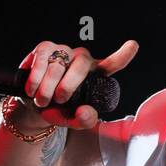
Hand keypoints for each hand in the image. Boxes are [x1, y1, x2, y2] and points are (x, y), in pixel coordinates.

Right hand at [18, 39, 137, 129]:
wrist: (33, 104)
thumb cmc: (59, 110)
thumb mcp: (73, 121)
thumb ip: (84, 120)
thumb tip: (85, 112)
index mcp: (95, 75)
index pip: (112, 64)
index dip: (123, 54)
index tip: (133, 45)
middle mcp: (82, 59)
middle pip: (80, 67)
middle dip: (67, 87)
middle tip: (58, 100)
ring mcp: (64, 51)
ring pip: (57, 67)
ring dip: (47, 88)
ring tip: (43, 99)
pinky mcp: (45, 48)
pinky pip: (42, 60)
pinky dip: (36, 78)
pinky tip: (32, 89)